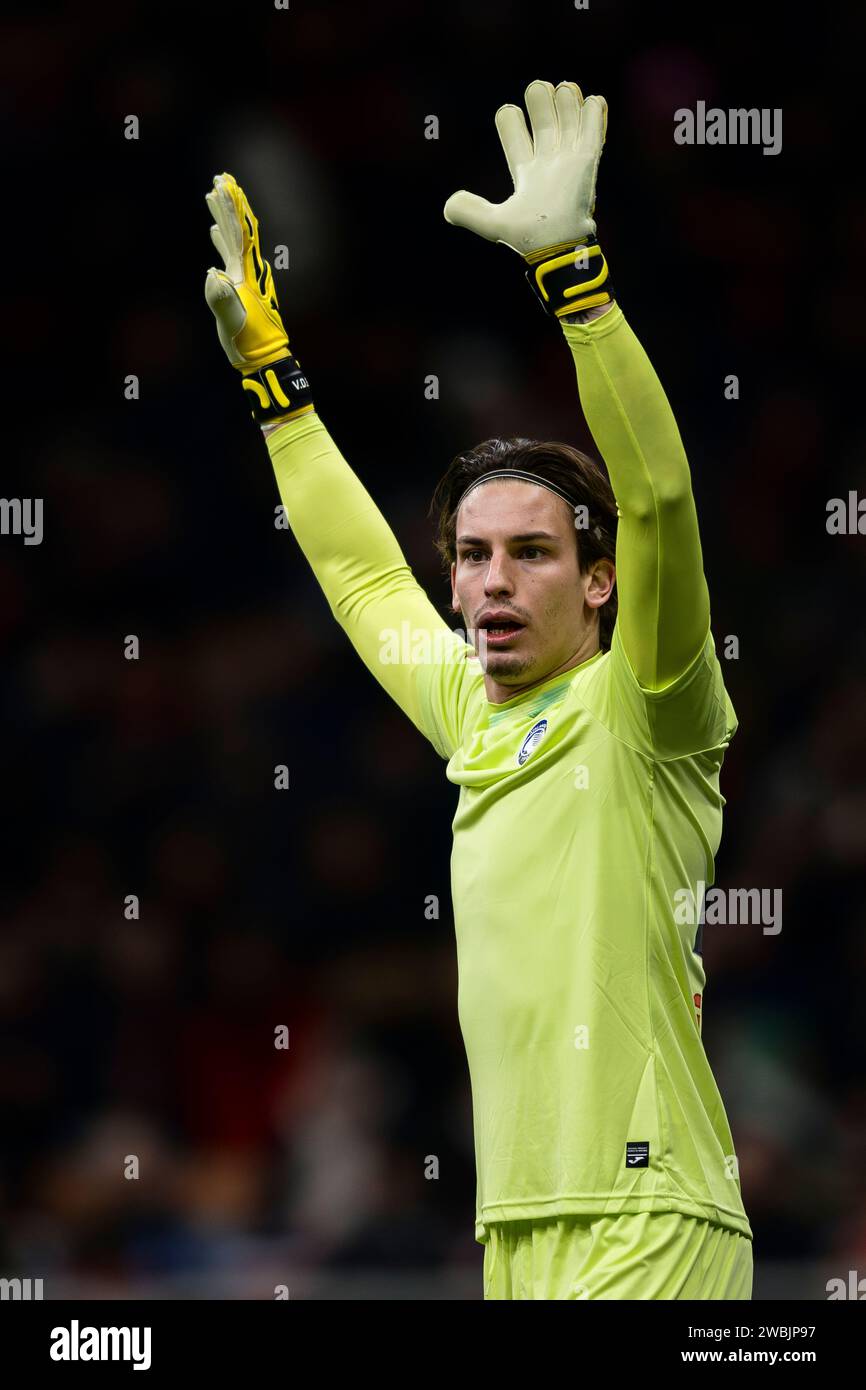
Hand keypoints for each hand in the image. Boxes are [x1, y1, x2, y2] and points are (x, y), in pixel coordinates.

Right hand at [204, 173, 290, 371]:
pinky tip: (215, 232)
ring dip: (225, 216)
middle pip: (239, 228)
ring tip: (214, 194)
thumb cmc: (249, 342)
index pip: (241, 233)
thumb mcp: (233, 323)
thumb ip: (222, 300)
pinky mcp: (240, 286)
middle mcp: (249, 269)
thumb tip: (212, 274)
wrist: (263, 358)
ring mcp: (245, 277)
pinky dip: (222, 240)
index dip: (233, 207)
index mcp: (247, 273)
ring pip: (234, 238)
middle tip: (220, 177)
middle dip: (230, 202)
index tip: (224, 184)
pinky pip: (230, 255)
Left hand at [443, 79, 606, 257]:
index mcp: (524, 168)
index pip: (514, 129)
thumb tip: (448, 206)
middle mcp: (547, 159)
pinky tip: (591, 103)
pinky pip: (593, 125)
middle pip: (543, 113)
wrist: (559, 244)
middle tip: (543, 93)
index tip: (512, 115)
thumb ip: (468, 212)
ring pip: (569, 113)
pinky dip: (593, 110)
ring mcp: (568, 157)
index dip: (510, 116)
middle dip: (542, 97)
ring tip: (567, 94)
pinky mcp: (588, 158)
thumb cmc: (529, 236)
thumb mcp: (492, 223)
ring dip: (568, 98)